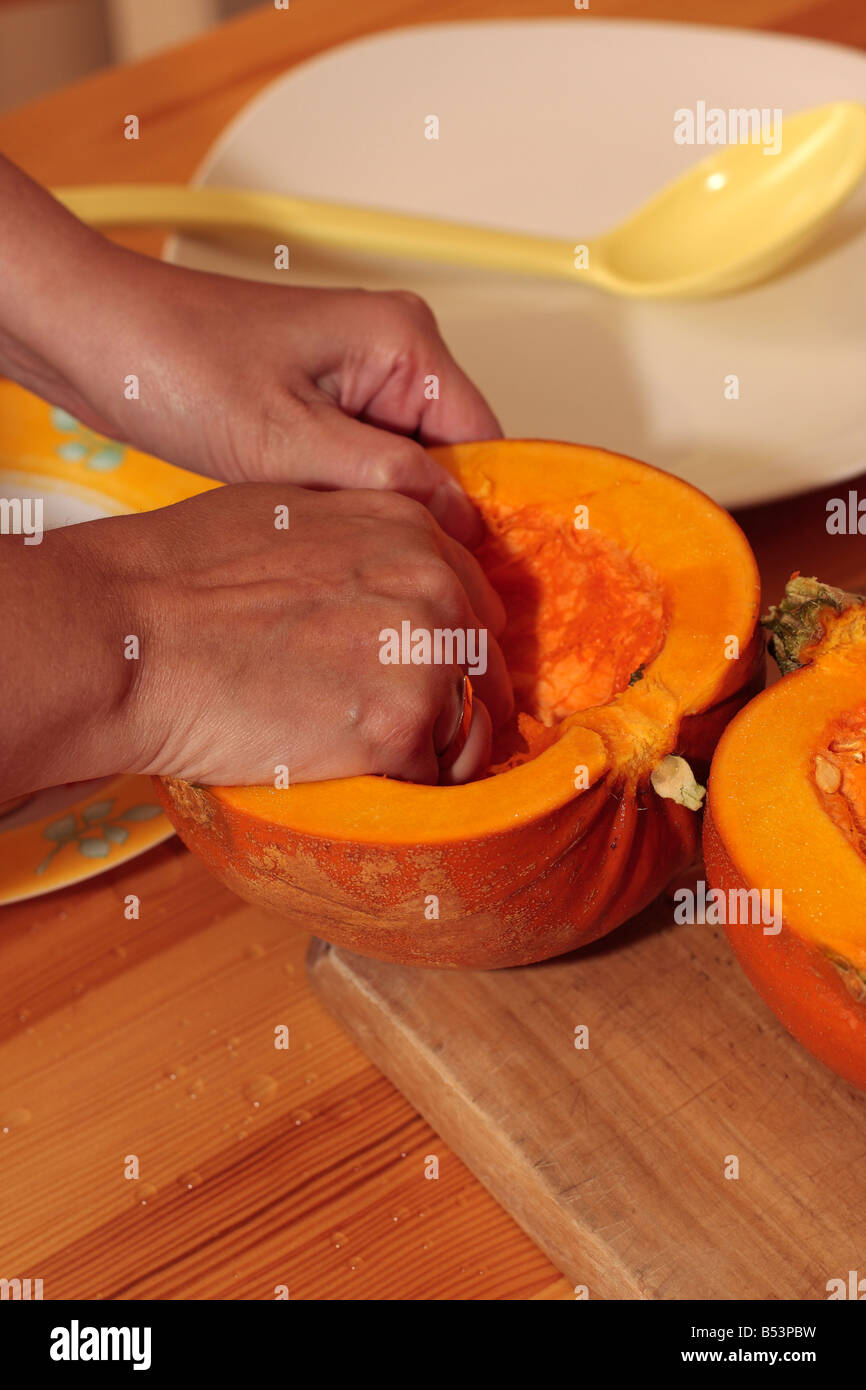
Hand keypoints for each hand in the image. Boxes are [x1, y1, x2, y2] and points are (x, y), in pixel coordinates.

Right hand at [0, 484, 512, 797]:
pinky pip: (431, 779)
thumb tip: (382, 592)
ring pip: (469, 731)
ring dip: (429, 754)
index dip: (450, 654)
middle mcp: (435, 583)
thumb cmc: (176, 580)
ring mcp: (426, 655)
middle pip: (485, 671)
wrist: (128, 636)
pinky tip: (340, 773)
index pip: (472, 605)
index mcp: (410, 527)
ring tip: (360, 758)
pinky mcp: (403, 726)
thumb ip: (360, 550)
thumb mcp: (290, 520)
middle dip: (453, 708)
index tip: (426, 684)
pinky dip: (395, 789)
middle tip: (396, 735)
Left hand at [78, 269, 499, 547]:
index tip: (470, 576)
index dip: (481, 513)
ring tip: (350, 548)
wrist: (98, 338)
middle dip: (428, 516)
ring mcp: (358, 374)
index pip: (483, 441)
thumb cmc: (173, 361)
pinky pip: (367, 461)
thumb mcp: (287, 439)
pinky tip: (325, 527)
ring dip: (385, 511)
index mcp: (402, 340)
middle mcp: (392, 349)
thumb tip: (460, 520)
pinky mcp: (326, 400)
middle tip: (399, 575)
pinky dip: (352, 499)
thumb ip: (385, 478)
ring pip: (408, 466)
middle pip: (451, 456)